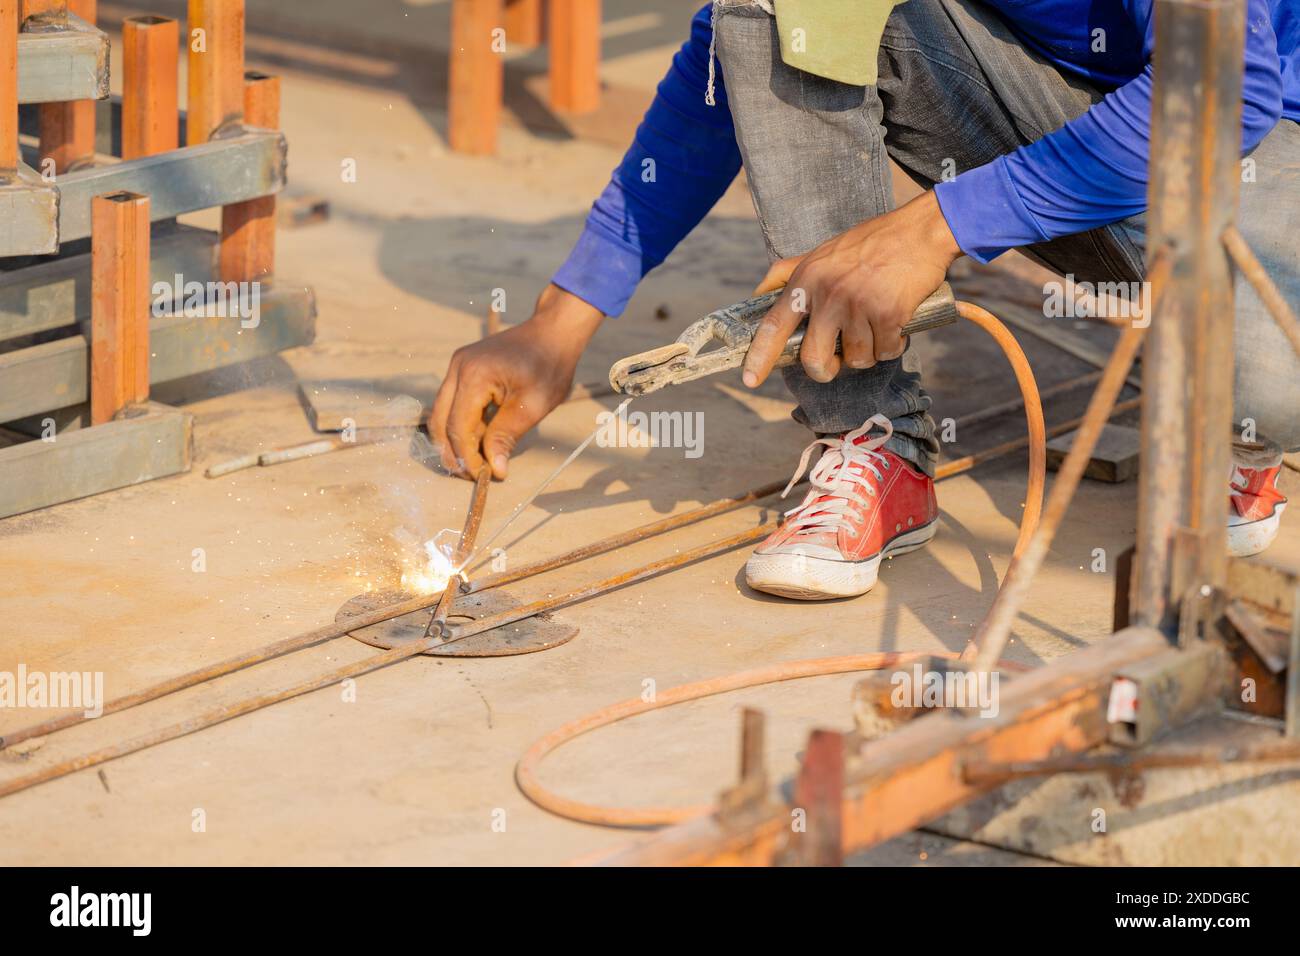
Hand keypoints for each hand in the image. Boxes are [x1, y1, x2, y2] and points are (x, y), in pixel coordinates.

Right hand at [429, 284, 603, 479]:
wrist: (552, 331)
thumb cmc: (549, 365)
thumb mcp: (532, 405)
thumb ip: (507, 436)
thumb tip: (495, 469)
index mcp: (474, 376)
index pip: (457, 427)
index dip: (467, 457)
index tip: (486, 476)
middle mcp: (458, 368)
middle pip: (440, 421)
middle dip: (453, 452)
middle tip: (474, 475)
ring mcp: (458, 366)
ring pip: (443, 413)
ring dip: (456, 440)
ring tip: (478, 461)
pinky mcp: (464, 367)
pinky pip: (453, 402)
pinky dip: (462, 424)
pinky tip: (480, 440)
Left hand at [742, 191, 961, 385]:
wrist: (920, 231)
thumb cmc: (871, 243)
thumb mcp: (822, 251)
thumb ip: (789, 272)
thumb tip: (758, 294)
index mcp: (806, 279)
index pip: (773, 325)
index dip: (759, 357)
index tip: (749, 380)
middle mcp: (827, 294)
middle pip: (814, 359)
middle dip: (826, 370)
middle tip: (838, 362)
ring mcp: (857, 305)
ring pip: (856, 360)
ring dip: (868, 352)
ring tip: (876, 327)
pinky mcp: (888, 314)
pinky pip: (885, 352)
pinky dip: (892, 346)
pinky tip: (896, 325)